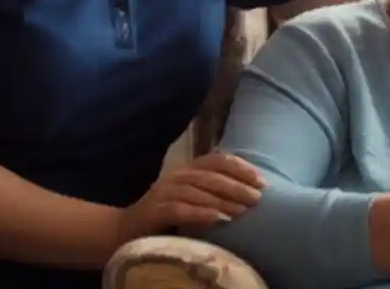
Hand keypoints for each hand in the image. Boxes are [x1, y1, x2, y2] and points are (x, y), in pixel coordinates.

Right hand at [120, 152, 265, 238]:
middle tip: (257, 198)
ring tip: (244, 210)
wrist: (127, 230)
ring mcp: (165, 191)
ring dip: (224, 200)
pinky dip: (203, 213)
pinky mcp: (156, 209)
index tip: (262, 181)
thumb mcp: (194, 199)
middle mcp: (177, 175)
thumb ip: (215, 193)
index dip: (241, 168)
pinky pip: (183, 209)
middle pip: (212, 176)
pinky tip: (221, 219)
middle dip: (238, 186)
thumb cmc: (168, 215)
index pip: (218, 160)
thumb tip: (251, 193)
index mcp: (188, 169)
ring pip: (199, 191)